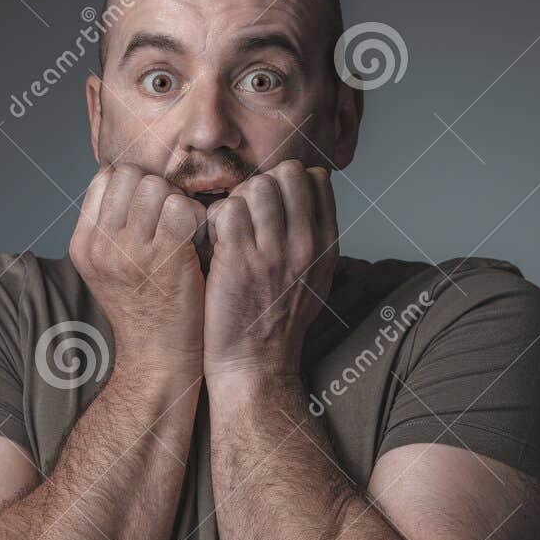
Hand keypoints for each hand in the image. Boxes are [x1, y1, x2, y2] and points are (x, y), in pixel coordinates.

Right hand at [70, 164, 206, 378]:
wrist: (157, 356)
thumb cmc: (141, 308)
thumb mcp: (106, 268)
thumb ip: (109, 227)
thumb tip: (126, 180)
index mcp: (83, 244)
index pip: (104, 178)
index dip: (132, 183)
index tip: (148, 207)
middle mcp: (102, 245)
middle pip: (130, 175)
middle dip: (155, 187)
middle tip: (169, 215)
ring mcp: (132, 251)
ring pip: (157, 186)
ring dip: (177, 200)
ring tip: (183, 228)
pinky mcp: (167, 257)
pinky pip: (183, 207)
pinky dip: (196, 215)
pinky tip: (197, 236)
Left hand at [202, 161, 337, 380]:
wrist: (255, 366)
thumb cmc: (278, 321)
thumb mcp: (315, 277)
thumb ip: (314, 233)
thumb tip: (311, 186)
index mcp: (326, 246)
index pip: (316, 178)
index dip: (288, 181)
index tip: (272, 205)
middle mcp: (305, 245)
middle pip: (287, 174)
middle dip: (262, 183)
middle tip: (246, 213)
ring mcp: (273, 253)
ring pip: (257, 186)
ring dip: (237, 200)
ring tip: (230, 227)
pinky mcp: (238, 261)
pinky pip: (227, 210)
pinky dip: (215, 219)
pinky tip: (214, 241)